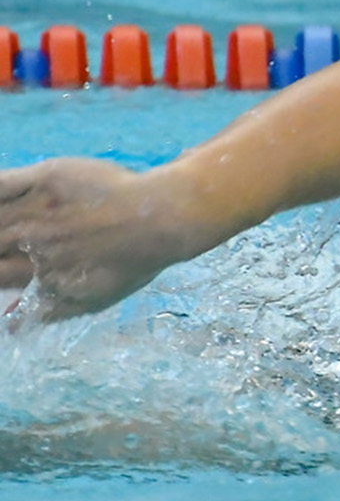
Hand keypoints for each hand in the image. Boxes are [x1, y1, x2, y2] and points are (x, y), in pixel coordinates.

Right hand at [0, 158, 193, 322]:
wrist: (162, 218)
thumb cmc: (132, 262)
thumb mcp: (92, 298)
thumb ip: (48, 311)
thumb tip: (8, 322)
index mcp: (34, 272)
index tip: (5, 267)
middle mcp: (26, 240)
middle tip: (9, 243)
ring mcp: (33, 208)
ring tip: (8, 226)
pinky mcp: (45, 178)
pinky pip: (2, 182)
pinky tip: (3, 195)